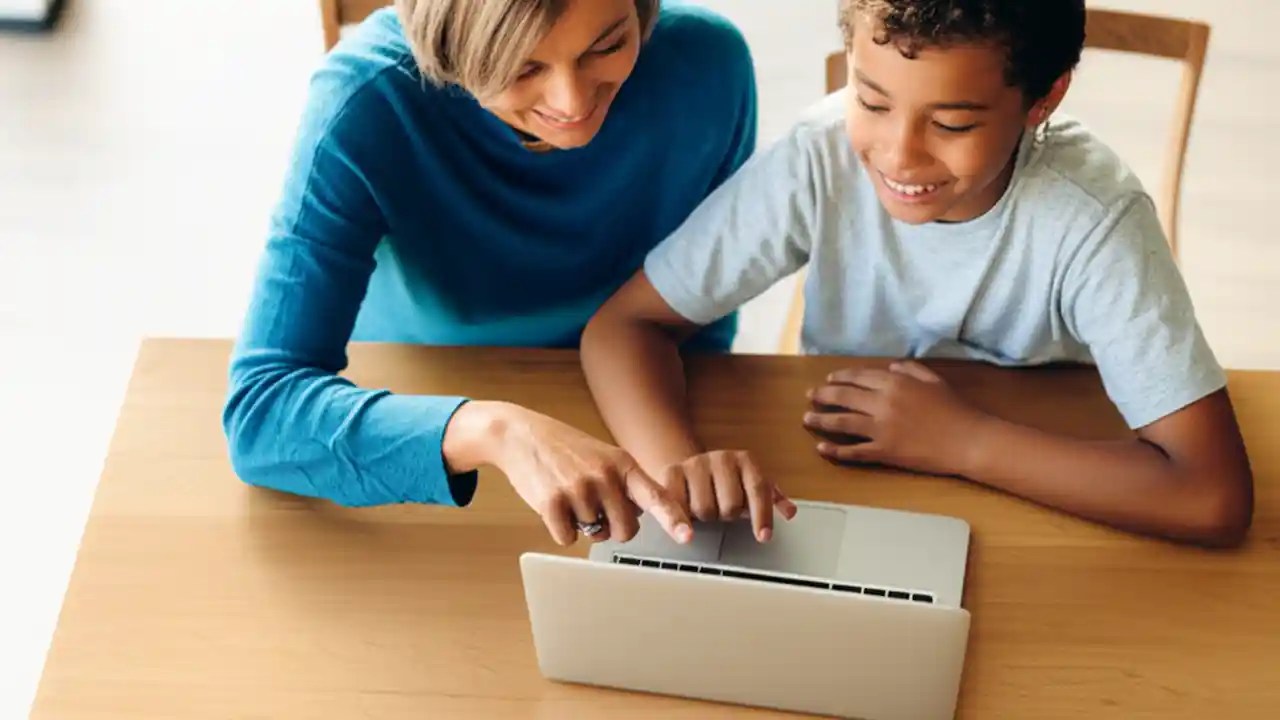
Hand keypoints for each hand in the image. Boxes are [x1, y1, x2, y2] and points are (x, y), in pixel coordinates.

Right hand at [446, 402, 692, 546]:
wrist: (522, 435)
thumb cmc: (566, 449)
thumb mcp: (604, 456)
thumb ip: (626, 483)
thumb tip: (641, 516)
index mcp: (623, 464)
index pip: (655, 496)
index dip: (673, 518)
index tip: (686, 536)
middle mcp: (605, 476)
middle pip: (626, 530)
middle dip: (612, 527)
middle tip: (595, 507)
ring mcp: (578, 489)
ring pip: (594, 534)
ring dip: (582, 524)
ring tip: (569, 495)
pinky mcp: (552, 503)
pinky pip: (567, 538)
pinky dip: (560, 529)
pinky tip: (553, 504)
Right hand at [657, 450, 797, 541]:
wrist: (691, 468)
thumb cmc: (727, 484)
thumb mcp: (751, 487)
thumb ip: (772, 500)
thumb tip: (790, 512)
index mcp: (746, 460)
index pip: (758, 489)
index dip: (762, 515)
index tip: (764, 537)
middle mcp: (720, 458)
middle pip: (731, 505)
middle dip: (728, 514)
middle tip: (723, 511)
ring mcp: (695, 465)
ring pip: (704, 509)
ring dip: (706, 517)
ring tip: (706, 508)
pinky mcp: (671, 473)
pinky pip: (677, 505)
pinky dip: (680, 519)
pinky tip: (685, 524)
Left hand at [802, 361, 989, 476]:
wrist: (967, 440)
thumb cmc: (954, 408)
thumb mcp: (934, 381)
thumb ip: (911, 370)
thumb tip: (891, 367)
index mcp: (895, 383)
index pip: (859, 377)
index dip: (840, 378)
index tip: (828, 380)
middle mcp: (883, 403)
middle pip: (844, 397)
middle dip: (823, 395)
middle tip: (810, 396)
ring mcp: (882, 428)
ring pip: (843, 422)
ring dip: (822, 420)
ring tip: (806, 418)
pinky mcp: (884, 451)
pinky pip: (854, 451)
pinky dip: (836, 450)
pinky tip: (821, 449)